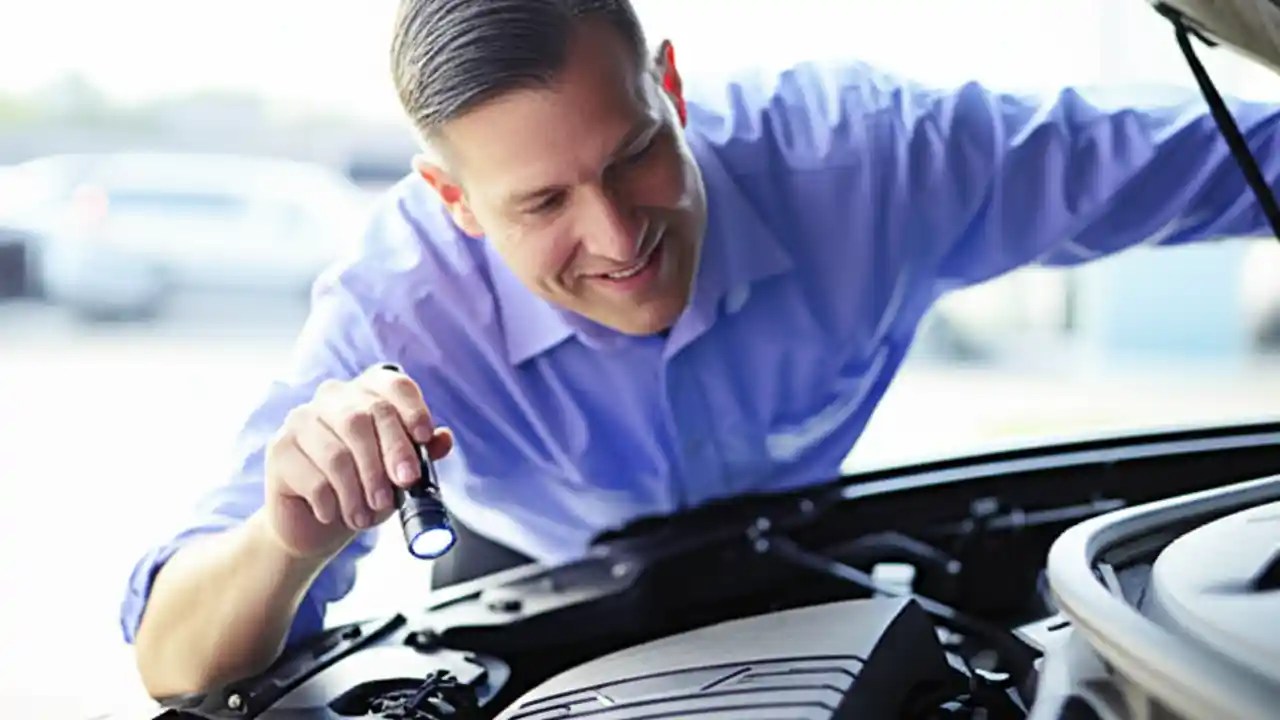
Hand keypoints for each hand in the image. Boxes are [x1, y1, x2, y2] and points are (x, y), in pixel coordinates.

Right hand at [262, 365, 453, 559]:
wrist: (316, 526)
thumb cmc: (364, 491)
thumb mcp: (400, 476)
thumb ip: (422, 455)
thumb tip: (444, 439)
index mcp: (368, 394)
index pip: (393, 385)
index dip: (411, 409)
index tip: (424, 437)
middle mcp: (333, 398)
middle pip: (365, 417)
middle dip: (389, 456)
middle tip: (403, 487)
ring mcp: (301, 420)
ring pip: (337, 453)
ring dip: (358, 491)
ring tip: (366, 517)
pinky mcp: (279, 448)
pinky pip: (312, 477)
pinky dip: (331, 503)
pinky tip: (334, 514)